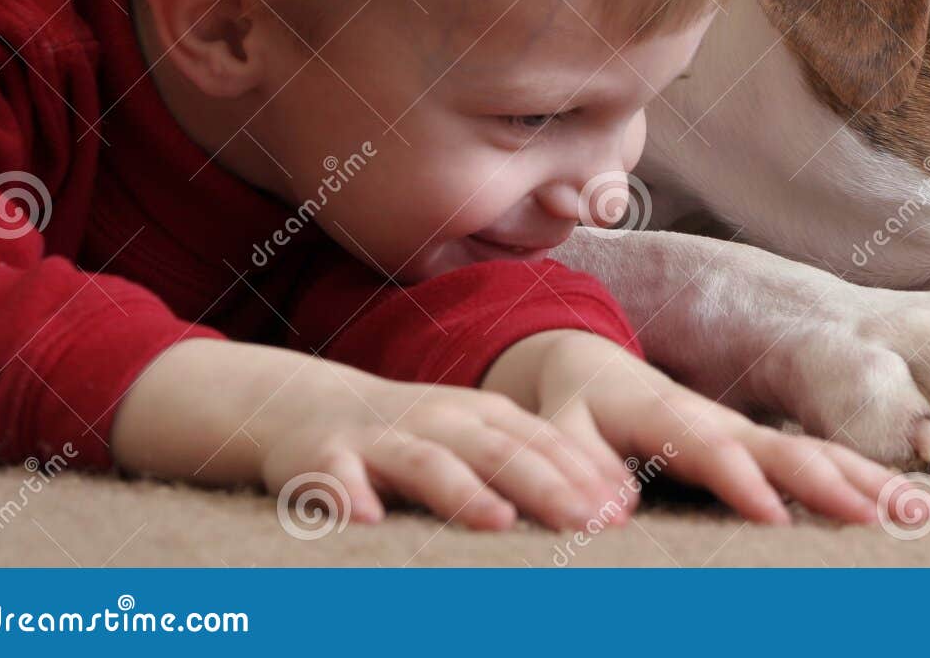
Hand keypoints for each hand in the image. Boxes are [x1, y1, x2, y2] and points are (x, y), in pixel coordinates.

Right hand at [112, 338, 631, 530]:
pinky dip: (346, 496)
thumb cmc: (411, 435)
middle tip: (588, 522)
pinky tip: (364, 521)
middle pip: (498, 450)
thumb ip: (531, 466)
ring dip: (461, 492)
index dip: (583, 473)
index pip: (541, 442)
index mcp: (480, 415)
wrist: (305, 406)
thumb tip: (613, 508)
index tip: (623, 510)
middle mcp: (437, 419)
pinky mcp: (320, 459)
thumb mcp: (473, 439)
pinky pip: (332, 478)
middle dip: (546, 484)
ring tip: (496, 521)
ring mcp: (379, 437)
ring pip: (425, 462)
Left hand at [484, 330, 897, 523]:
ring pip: (815, 453)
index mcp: (668, 416)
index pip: (713, 452)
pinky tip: (903, 507)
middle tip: (887, 515)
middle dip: (837, 480)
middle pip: (787, 449)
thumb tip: (606, 515)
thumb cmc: (573, 404)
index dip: (745, 485)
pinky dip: (862, 480)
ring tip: (920, 511)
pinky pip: (818, 461)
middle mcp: (719, 422)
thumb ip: (576, 464)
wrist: (588, 364)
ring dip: (867, 480)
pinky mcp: (758, 448)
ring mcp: (745, 433)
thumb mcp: (556, 425)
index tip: (779, 520)